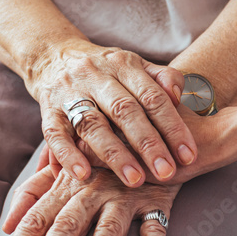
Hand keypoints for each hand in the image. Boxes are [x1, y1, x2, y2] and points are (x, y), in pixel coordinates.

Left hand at [0, 166, 179, 235]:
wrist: (160, 125)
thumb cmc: (111, 150)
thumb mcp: (71, 164)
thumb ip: (36, 191)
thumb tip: (6, 226)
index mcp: (69, 183)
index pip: (35, 221)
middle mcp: (94, 188)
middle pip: (65, 228)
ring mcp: (127, 193)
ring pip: (107, 231)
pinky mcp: (159, 197)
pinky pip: (155, 228)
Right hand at [28, 40, 197, 186]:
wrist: (53, 54)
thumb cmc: (108, 71)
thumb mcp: (137, 66)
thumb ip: (163, 79)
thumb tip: (179, 97)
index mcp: (124, 65)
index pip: (153, 97)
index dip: (173, 127)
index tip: (189, 156)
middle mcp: (96, 76)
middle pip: (125, 111)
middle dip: (148, 144)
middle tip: (166, 172)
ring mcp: (69, 92)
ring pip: (92, 124)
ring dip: (115, 155)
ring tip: (135, 180)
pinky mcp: (47, 110)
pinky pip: (55, 134)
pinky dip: (68, 155)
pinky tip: (84, 175)